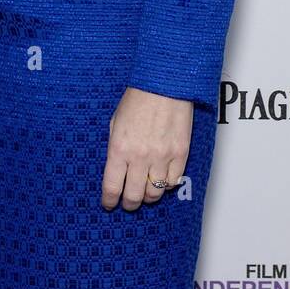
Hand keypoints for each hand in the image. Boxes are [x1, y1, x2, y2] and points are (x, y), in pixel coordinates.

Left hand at [102, 86, 192, 211]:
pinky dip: (167, 186)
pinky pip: (174, 182)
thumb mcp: (115, 122)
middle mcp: (140, 157)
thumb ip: (116, 148)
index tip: (109, 204)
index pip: (112, 186)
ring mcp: (162, 157)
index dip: (109, 200)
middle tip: (127, 204)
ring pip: (155, 193)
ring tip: (145, 193)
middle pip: (134, 196)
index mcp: (119, 148)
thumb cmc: (137, 99)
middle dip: (128, 204)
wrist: (164, 84)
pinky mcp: (180, 154)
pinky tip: (162, 180)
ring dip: (148, 197)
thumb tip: (116, 170)